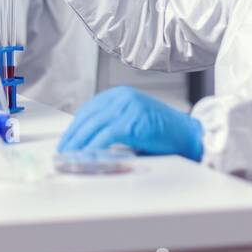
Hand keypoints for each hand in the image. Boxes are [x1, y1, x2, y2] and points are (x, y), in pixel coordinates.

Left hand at [57, 86, 203, 160]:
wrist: (189, 135)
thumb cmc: (163, 132)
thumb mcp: (134, 121)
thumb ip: (113, 124)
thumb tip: (88, 141)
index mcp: (120, 94)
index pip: (89, 110)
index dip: (75, 126)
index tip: (66, 140)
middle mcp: (122, 97)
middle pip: (87, 117)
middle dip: (72, 136)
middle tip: (62, 151)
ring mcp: (127, 107)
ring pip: (92, 126)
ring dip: (77, 144)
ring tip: (68, 157)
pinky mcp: (132, 122)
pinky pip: (105, 136)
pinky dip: (92, 148)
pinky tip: (85, 157)